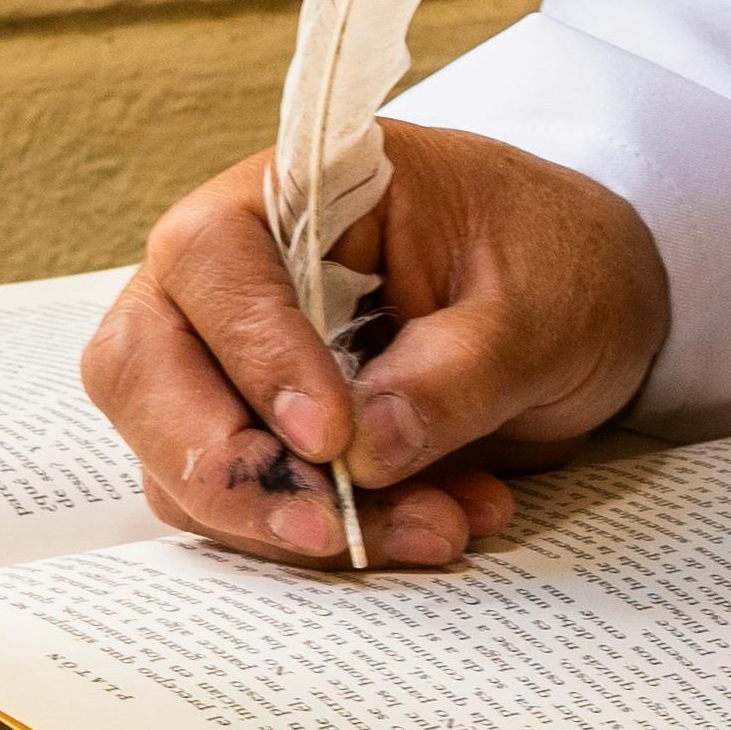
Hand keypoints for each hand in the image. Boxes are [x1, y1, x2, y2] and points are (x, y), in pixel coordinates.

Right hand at [80, 123, 671, 567]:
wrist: (587, 296)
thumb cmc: (555, 261)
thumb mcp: (540, 310)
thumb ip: (454, 374)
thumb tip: (363, 453)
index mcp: (295, 190)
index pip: (213, 260)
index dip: (254, 354)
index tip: (329, 437)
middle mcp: (231, 272)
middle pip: (143, 368)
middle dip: (230, 469)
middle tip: (335, 529)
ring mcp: (228, 358)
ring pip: (183, 459)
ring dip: (293, 522)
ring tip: (441, 526)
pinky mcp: (257, 435)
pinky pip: (244, 506)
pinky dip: (323, 539)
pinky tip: (434, 524)